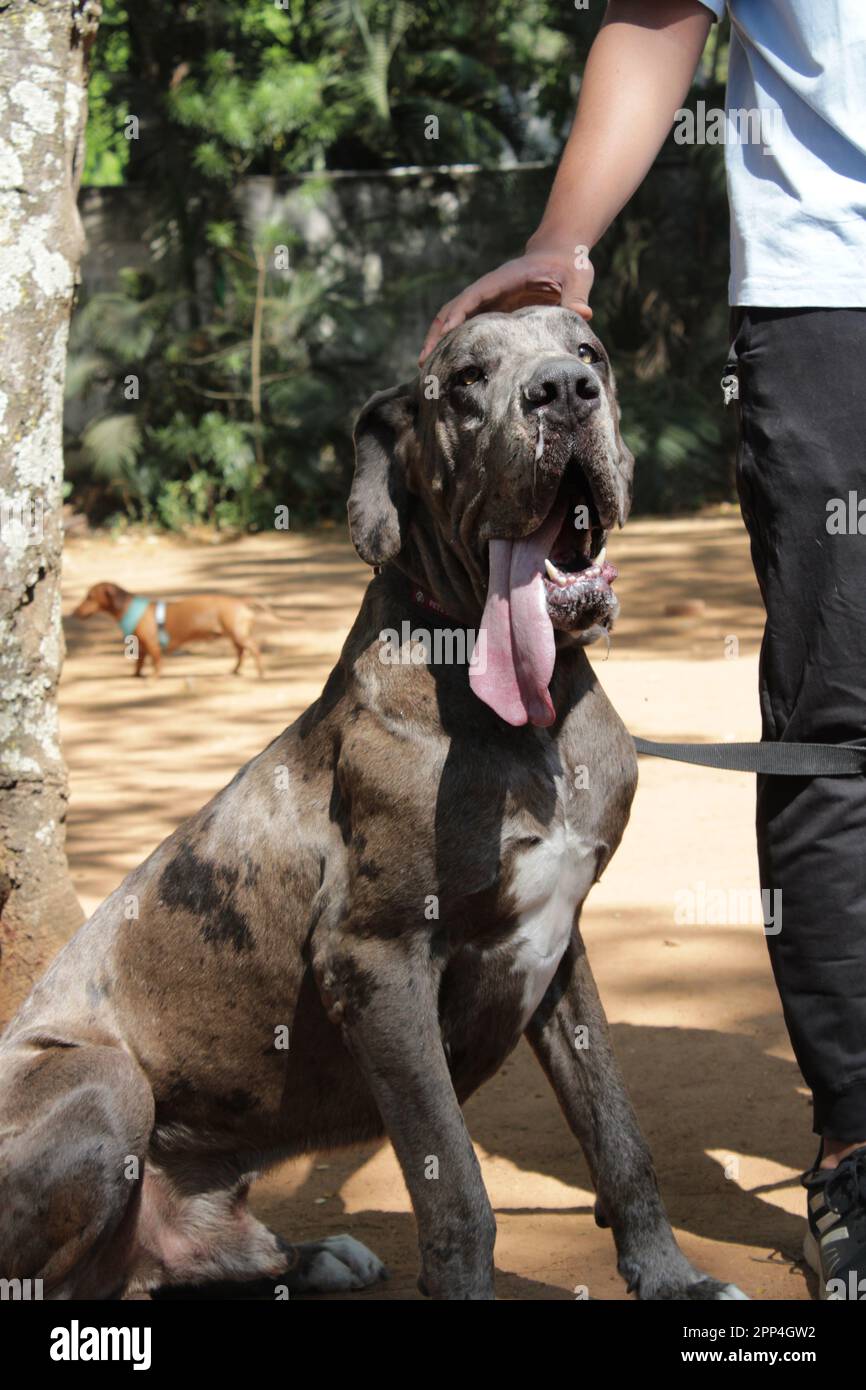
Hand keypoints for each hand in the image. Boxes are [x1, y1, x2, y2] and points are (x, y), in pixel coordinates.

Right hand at [418, 243, 594, 363]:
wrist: (562, 255)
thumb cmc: (570, 263)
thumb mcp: (578, 275)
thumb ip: (577, 295)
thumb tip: (584, 314)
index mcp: (505, 279)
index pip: (474, 296)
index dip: (457, 314)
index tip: (444, 333)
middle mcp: (490, 290)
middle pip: (453, 309)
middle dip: (437, 334)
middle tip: (424, 362)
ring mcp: (489, 301)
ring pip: (455, 320)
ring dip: (440, 341)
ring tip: (427, 369)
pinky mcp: (494, 311)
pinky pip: (468, 328)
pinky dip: (455, 344)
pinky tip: (450, 365)